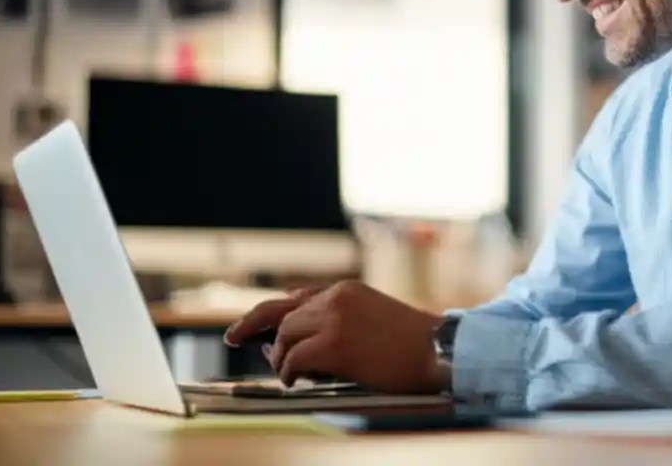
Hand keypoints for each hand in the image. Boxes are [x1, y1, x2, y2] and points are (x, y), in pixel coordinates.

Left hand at [227, 281, 445, 393]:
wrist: (438, 350)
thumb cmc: (412, 343)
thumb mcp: (372, 318)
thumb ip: (338, 321)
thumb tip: (297, 341)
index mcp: (346, 290)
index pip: (297, 298)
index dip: (269, 313)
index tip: (248, 325)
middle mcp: (335, 298)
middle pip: (281, 313)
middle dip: (254, 327)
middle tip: (233, 338)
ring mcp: (333, 319)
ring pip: (286, 336)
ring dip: (281, 358)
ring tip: (287, 374)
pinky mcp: (333, 344)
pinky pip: (294, 359)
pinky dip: (289, 372)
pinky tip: (294, 380)